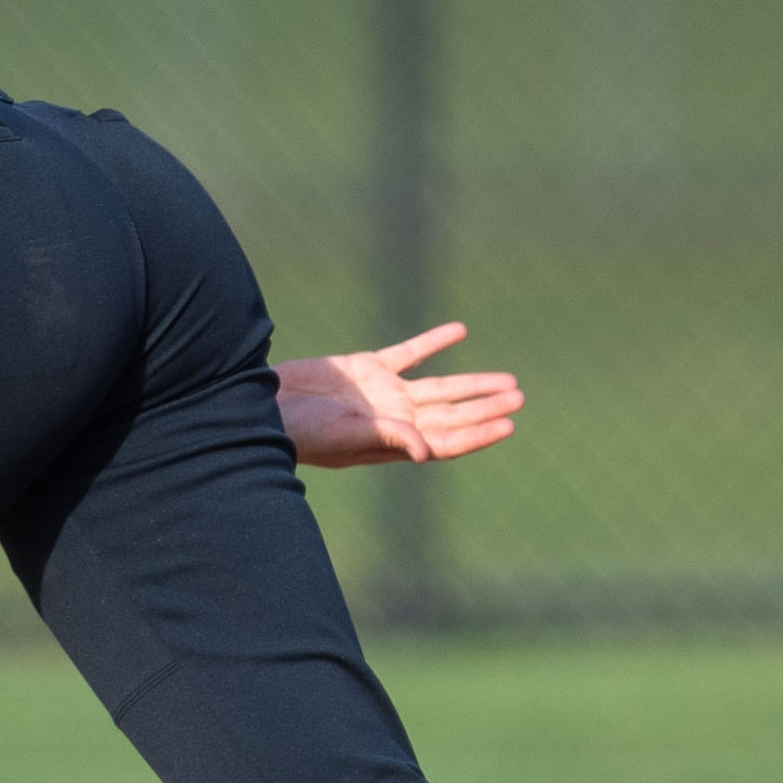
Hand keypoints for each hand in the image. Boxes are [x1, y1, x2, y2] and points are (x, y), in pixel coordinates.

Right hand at [274, 323, 521, 468]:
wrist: (263, 404)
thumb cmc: (297, 430)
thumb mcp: (342, 436)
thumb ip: (386, 437)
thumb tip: (426, 452)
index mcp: (390, 441)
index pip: (445, 440)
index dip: (477, 433)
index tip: (508, 424)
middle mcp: (393, 419)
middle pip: (450, 414)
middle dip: (484, 407)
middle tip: (518, 397)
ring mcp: (382, 393)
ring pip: (438, 387)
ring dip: (471, 383)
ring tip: (506, 380)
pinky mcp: (366, 368)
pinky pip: (409, 353)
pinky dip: (434, 342)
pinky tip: (460, 331)